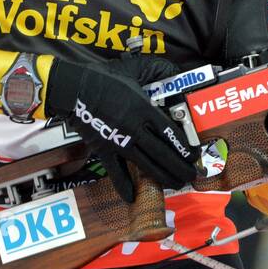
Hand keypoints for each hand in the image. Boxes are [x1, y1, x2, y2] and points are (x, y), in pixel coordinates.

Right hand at [46, 56, 198, 202]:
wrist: (74, 89)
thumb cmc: (103, 78)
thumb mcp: (133, 71)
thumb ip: (154, 73)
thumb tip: (174, 71)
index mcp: (144, 109)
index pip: (170, 133)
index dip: (185, 147)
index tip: (194, 156)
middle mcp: (135, 128)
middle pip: (163, 153)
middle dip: (180, 167)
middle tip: (191, 176)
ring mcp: (119, 142)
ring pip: (146, 165)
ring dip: (163, 177)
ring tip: (176, 185)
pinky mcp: (104, 150)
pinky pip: (116, 171)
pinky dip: (124, 186)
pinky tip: (132, 197)